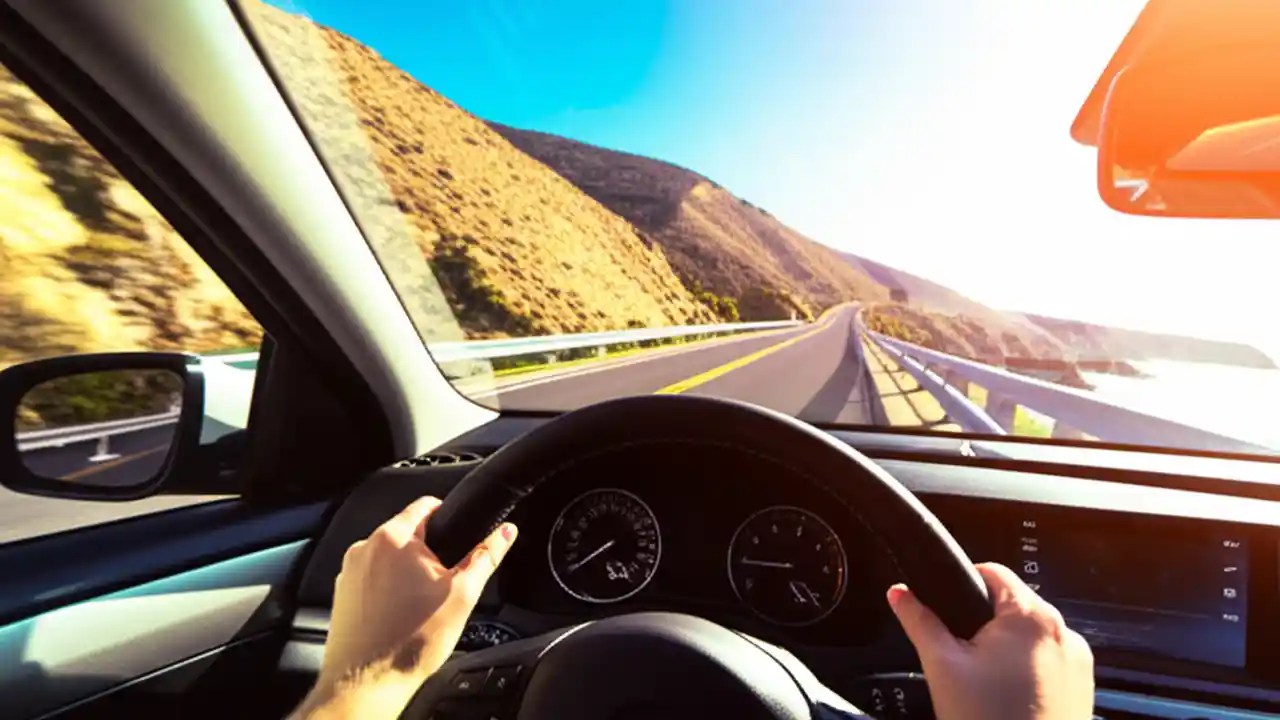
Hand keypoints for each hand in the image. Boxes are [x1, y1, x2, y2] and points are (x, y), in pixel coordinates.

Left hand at [293, 496, 517, 718]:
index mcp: (394, 538)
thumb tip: (505, 532)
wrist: (368, 683)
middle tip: (443, 583)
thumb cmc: (411, 641)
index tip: (458, 533)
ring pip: (388, 558)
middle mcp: (365, 548)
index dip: (448, 515)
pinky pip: (371, 580)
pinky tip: (400, 616)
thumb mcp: (463, 594)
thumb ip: (486, 556)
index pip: (425, 505)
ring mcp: (348, 572)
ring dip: (405, 571)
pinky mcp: (341, 594)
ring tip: (420, 605)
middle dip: (428, 552)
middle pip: (406, 533)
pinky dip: (386, 590)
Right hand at [887, 563, 1093, 719]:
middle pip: (1013, 606)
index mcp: (1031, 617)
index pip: (993, 572)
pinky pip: (1050, 662)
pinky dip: (1028, 671)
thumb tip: (899, 594)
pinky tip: (1009, 698)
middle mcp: (1064, 633)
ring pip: (1031, 636)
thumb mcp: (943, 666)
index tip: (949, 609)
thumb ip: (920, 622)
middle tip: (964, 660)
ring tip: (987, 685)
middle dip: (985, 625)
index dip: (964, 584)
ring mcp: (1079, 662)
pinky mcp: (1084, 687)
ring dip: (1008, 649)